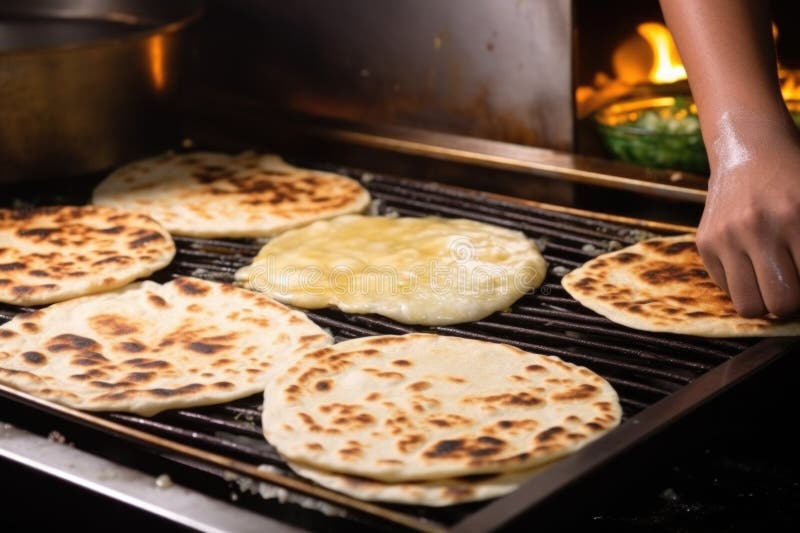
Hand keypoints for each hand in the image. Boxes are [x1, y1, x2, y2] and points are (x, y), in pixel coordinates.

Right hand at [697, 115, 799, 316]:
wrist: (750, 152)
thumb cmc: (796, 182)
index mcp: (797, 217)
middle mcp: (758, 228)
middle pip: (781, 303)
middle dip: (791, 301)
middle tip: (792, 284)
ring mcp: (726, 236)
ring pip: (749, 305)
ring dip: (765, 301)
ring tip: (772, 282)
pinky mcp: (705, 242)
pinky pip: (727, 288)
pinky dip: (743, 283)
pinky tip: (750, 261)